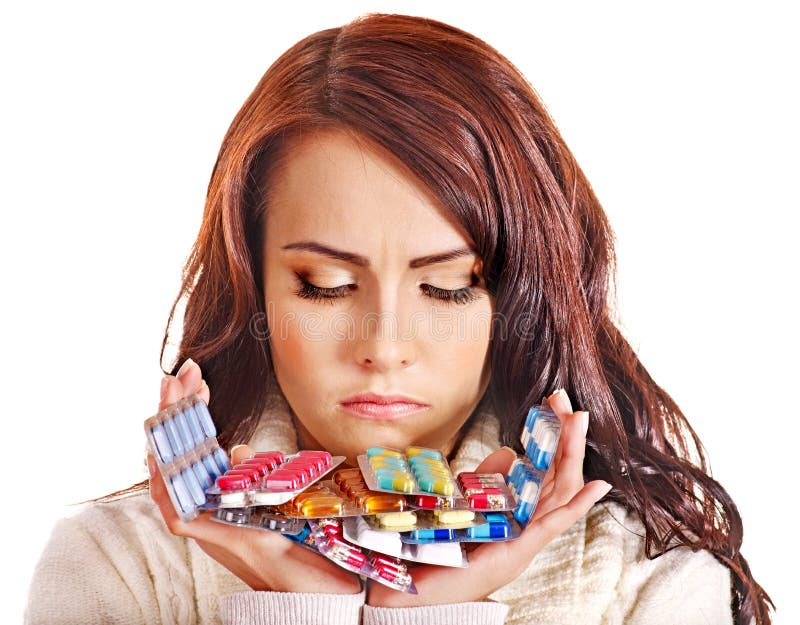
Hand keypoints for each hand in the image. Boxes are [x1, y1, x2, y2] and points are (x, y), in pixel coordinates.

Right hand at [148, 358, 360, 593]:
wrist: (304, 577)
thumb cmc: (290, 535)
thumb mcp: (269, 489)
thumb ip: (249, 468)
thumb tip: (237, 447)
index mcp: (218, 486)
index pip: (197, 439)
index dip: (193, 407)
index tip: (199, 377)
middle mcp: (203, 499)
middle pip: (179, 447)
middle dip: (176, 406)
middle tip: (182, 371)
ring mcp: (200, 517)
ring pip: (168, 471)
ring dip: (166, 430)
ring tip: (170, 394)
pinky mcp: (202, 534)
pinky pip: (171, 507)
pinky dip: (162, 480)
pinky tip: (161, 451)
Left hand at [366, 388, 610, 606]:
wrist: (412, 587)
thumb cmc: (438, 547)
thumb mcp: (466, 501)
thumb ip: (489, 479)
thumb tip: (510, 450)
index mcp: (515, 514)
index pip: (542, 470)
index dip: (551, 439)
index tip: (553, 405)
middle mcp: (526, 526)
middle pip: (556, 477)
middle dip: (564, 438)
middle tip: (566, 402)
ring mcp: (525, 540)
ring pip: (559, 492)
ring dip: (571, 455)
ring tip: (577, 422)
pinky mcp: (518, 551)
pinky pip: (553, 525)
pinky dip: (578, 505)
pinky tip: (596, 484)